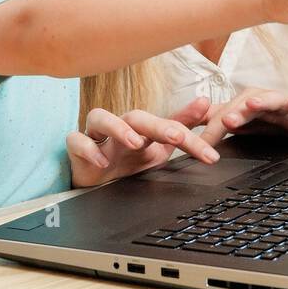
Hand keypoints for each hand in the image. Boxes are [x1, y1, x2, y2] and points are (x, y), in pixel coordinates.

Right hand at [67, 97, 218, 187]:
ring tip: (135, 143)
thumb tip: (207, 106)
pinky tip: (101, 161)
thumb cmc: (126, 160)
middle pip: (137, 116)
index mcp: (142, 129)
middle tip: (178, 137)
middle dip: (159, 125)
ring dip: (119, 128)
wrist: (95, 182)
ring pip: (101, 118)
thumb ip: (180, 128)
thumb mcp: (158, 148)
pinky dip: (89, 149)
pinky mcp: (76, 146)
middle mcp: (120, 127)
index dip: (191, 137)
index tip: (211, 153)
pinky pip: (77, 140)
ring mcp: (97, 135)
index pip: (168, 126)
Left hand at [197, 87, 287, 145]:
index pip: (220, 116)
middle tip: (223, 122)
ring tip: (251, 104)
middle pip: (242, 106)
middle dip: (232, 114)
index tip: (194, 143)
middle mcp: (260, 101)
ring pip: (270, 100)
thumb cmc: (274, 120)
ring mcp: (283, 104)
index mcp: (242, 106)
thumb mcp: (243, 125)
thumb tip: (184, 132)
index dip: (207, 128)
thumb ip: (216, 126)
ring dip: (261, 102)